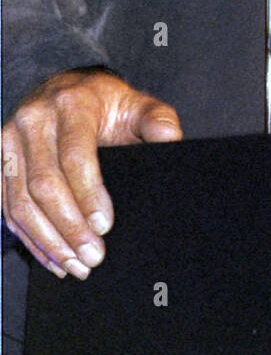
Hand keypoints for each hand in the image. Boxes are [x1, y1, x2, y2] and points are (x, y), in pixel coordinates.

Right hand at [2, 69, 181, 278]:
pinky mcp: (0, 163)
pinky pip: (7, 207)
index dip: (88, 194)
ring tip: (76, 265)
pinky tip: (53, 258)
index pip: (74, 155)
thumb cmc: (104, 102)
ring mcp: (10, 142)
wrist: (64, 89)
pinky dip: (30, 238)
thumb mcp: (136, 103)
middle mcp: (34, 120)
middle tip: (93, 256)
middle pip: (44, 183)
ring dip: (48, 240)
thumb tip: (170, 141)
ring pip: (20, 201)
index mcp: (70, 103)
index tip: (105, 226)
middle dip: (69, 227)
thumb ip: (157, 120)